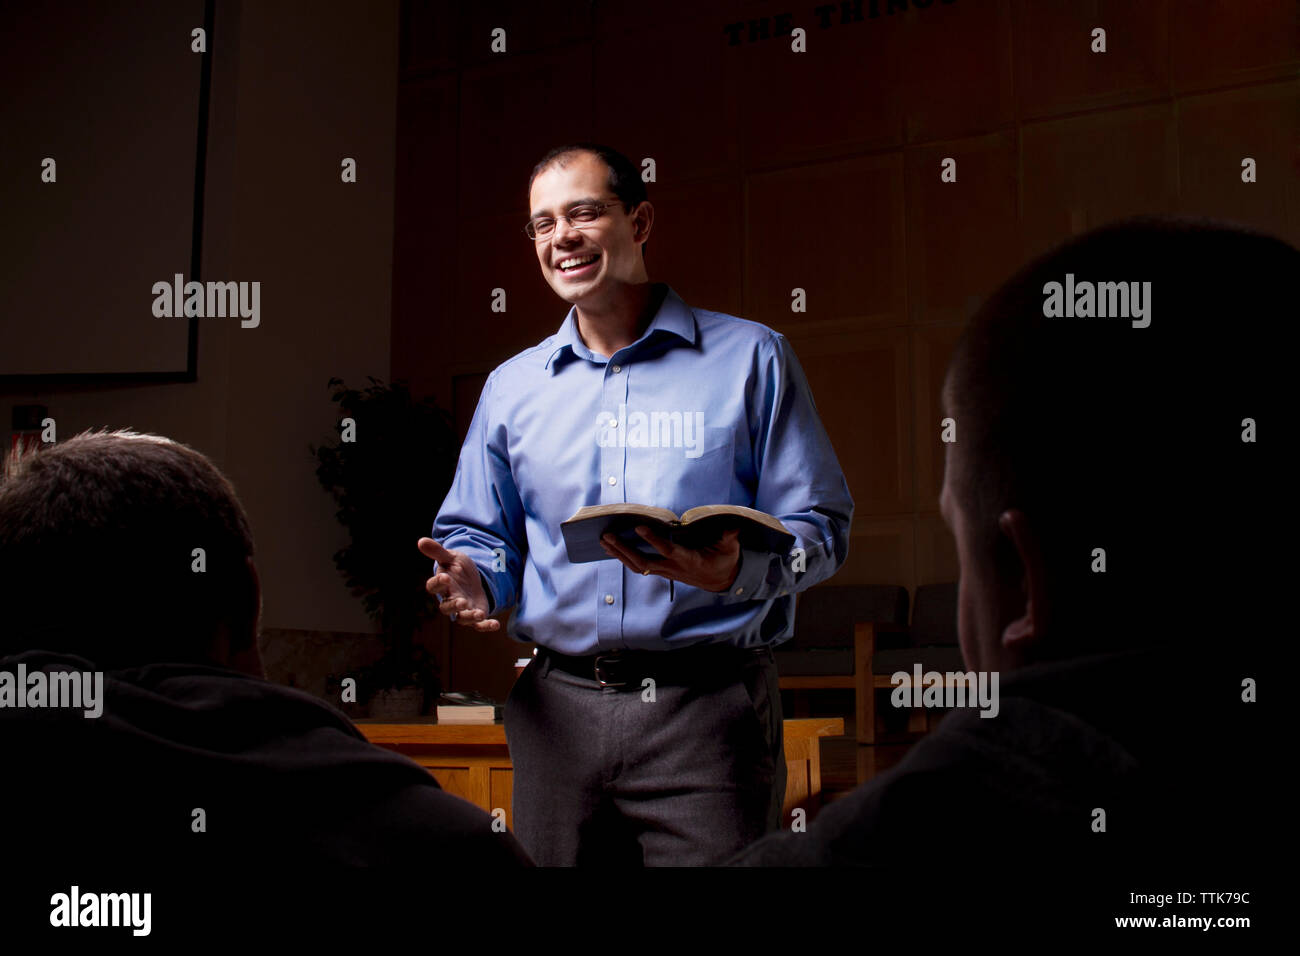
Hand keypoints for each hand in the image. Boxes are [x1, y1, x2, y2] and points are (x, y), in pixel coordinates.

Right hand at [417, 537, 500, 631]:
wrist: (472, 579)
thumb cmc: (457, 568)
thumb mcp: (450, 557)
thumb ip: (437, 552)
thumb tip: (421, 541)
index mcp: (441, 586)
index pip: (433, 587)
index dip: (438, 583)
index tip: (445, 578)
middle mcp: (449, 600)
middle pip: (446, 608)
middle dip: (453, 606)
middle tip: (461, 601)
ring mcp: (462, 610)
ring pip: (462, 619)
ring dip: (470, 617)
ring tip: (479, 614)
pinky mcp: (475, 616)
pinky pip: (479, 625)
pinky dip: (486, 626)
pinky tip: (495, 624)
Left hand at [600, 526, 741, 592]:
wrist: (720, 581)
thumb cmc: (724, 560)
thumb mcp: (730, 549)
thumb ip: (729, 536)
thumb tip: (733, 525)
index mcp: (688, 560)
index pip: (667, 550)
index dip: (653, 540)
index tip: (638, 527)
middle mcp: (673, 568)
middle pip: (643, 562)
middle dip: (623, 549)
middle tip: (607, 535)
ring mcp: (665, 571)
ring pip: (637, 566)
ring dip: (619, 554)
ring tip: (603, 540)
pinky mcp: (661, 571)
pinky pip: (639, 567)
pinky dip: (624, 558)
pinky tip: (612, 549)